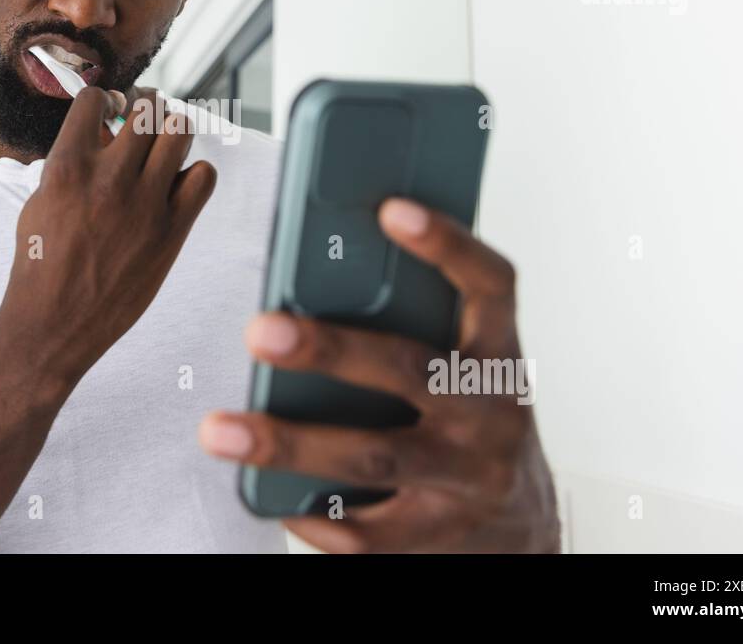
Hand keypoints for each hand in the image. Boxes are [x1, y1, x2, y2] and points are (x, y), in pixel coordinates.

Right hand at [0, 87, 216, 385]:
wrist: (55, 322)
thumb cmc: (42, 264)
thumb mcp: (40, 201)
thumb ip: (72, 163)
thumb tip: (103, 134)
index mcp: (68, 167)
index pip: (96, 99)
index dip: (106, 99)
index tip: (111, 108)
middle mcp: (109, 178)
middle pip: (147, 108)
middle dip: (146, 106)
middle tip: (144, 118)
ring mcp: (144, 204)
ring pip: (179, 131)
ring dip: (171, 132)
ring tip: (163, 147)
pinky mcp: (171, 231)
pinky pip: (204, 176)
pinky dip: (195, 174)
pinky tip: (177, 187)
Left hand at [198, 198, 560, 552]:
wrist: (521, 521)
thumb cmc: (466, 418)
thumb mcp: (459, 364)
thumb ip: (410, 323)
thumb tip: (307, 276)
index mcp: (497, 353)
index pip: (489, 285)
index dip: (447, 244)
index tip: (390, 209)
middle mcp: (493, 411)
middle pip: (410, 369)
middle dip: (330, 350)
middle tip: (258, 330)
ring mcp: (470, 476)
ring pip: (374, 454)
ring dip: (290, 443)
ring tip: (220, 430)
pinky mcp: (442, 533)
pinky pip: (372, 532)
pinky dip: (318, 516)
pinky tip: (274, 502)